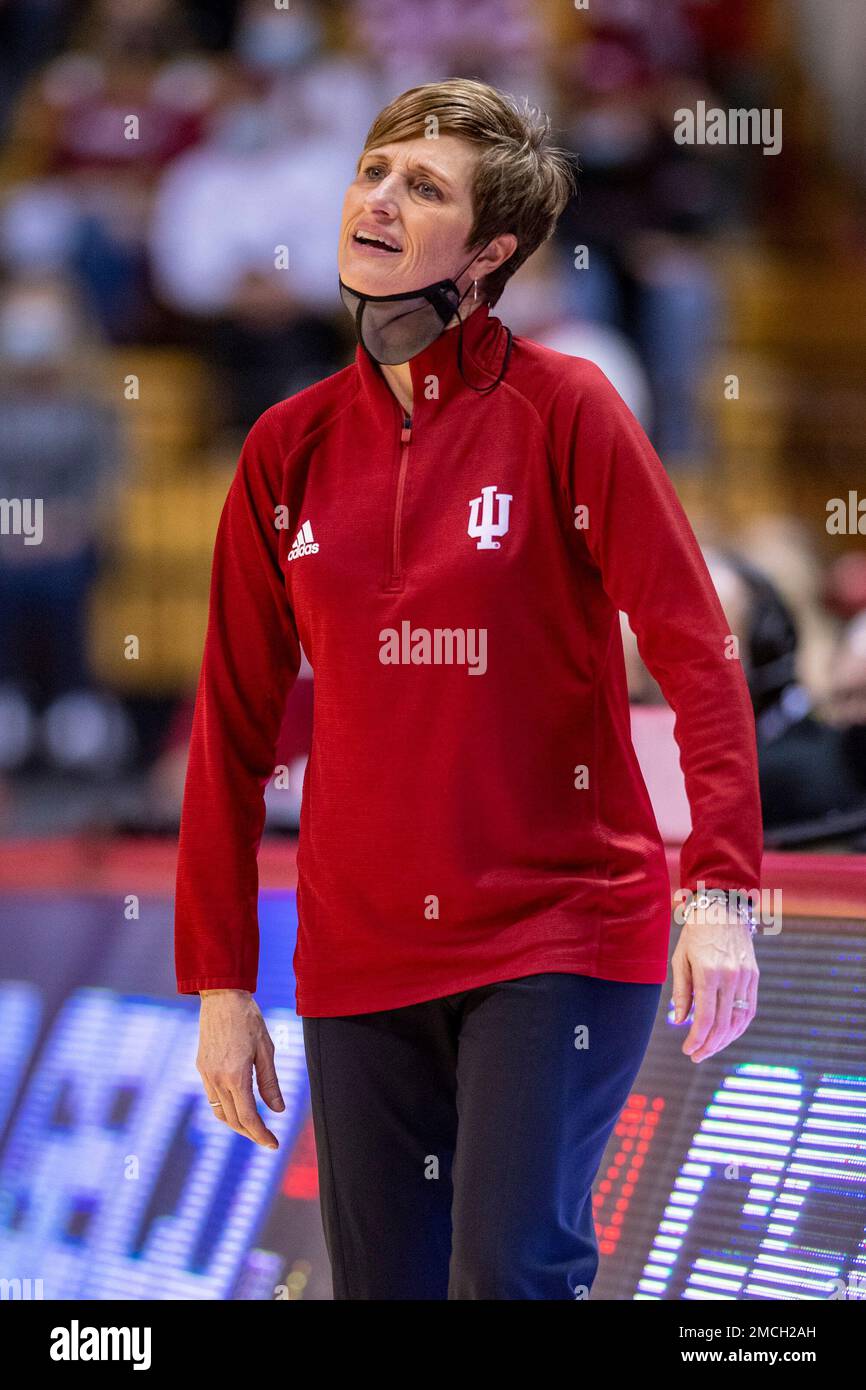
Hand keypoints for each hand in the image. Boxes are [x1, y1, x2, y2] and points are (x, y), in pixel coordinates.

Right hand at [196, 990, 284, 1145]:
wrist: (221, 997)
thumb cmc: (248, 1019)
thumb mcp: (266, 1049)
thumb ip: (270, 1082)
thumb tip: (278, 1110)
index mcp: (236, 1076)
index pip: (249, 1117)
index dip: (261, 1135)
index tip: (273, 1144)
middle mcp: (217, 1079)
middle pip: (233, 1120)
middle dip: (251, 1133)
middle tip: (267, 1139)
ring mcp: (206, 1074)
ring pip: (220, 1112)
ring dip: (236, 1124)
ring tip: (254, 1127)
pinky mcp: (202, 1067)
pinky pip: (212, 1098)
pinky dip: (226, 1108)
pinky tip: (239, 1105)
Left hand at [670, 912, 758, 1062]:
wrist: (723, 909)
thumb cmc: (696, 934)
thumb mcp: (680, 959)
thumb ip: (682, 992)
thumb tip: (680, 1021)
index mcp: (709, 973)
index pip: (706, 1018)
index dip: (697, 1039)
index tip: (688, 1050)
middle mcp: (731, 977)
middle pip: (723, 1024)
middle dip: (709, 1045)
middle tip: (696, 1056)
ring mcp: (746, 978)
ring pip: (739, 1021)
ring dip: (725, 1040)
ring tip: (710, 1049)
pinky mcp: (754, 976)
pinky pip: (750, 1010)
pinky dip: (739, 1027)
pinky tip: (728, 1035)